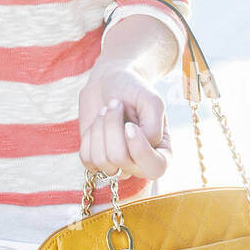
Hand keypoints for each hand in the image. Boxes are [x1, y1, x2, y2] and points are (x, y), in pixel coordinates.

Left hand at [78, 62, 170, 183]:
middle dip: (112, 127)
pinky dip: (89, 136)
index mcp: (162, 152)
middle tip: (115, 105)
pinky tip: (98, 123)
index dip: (139, 149)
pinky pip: (87, 158)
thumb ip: (153, 127)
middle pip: (121, 159)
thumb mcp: (151, 101)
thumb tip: (137, 147)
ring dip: (100, 128)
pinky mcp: (96, 161)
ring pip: (102, 160)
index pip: (156, 169)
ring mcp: (117, 165)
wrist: (108, 81)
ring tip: (106, 111)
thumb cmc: (133, 90)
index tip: (129, 124)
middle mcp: (140, 163)